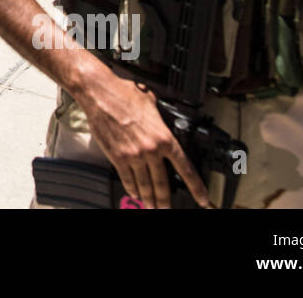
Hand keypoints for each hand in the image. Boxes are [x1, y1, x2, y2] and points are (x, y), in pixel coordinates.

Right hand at [75, 70, 211, 208]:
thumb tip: (162, 123)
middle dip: (166, 201)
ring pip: (145, 185)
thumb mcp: (152, 104)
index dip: (196, 187)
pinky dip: (132, 189)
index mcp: (164, 138)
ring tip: (152, 207)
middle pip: (162, 184)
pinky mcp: (117, 157)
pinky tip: (134, 193)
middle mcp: (151, 150)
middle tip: (167, 209)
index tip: (202, 199)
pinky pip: (127, 179)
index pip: (185, 168)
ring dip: (149, 200)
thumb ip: (160, 120)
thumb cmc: (124, 94)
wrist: (100, 94)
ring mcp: (133, 156)